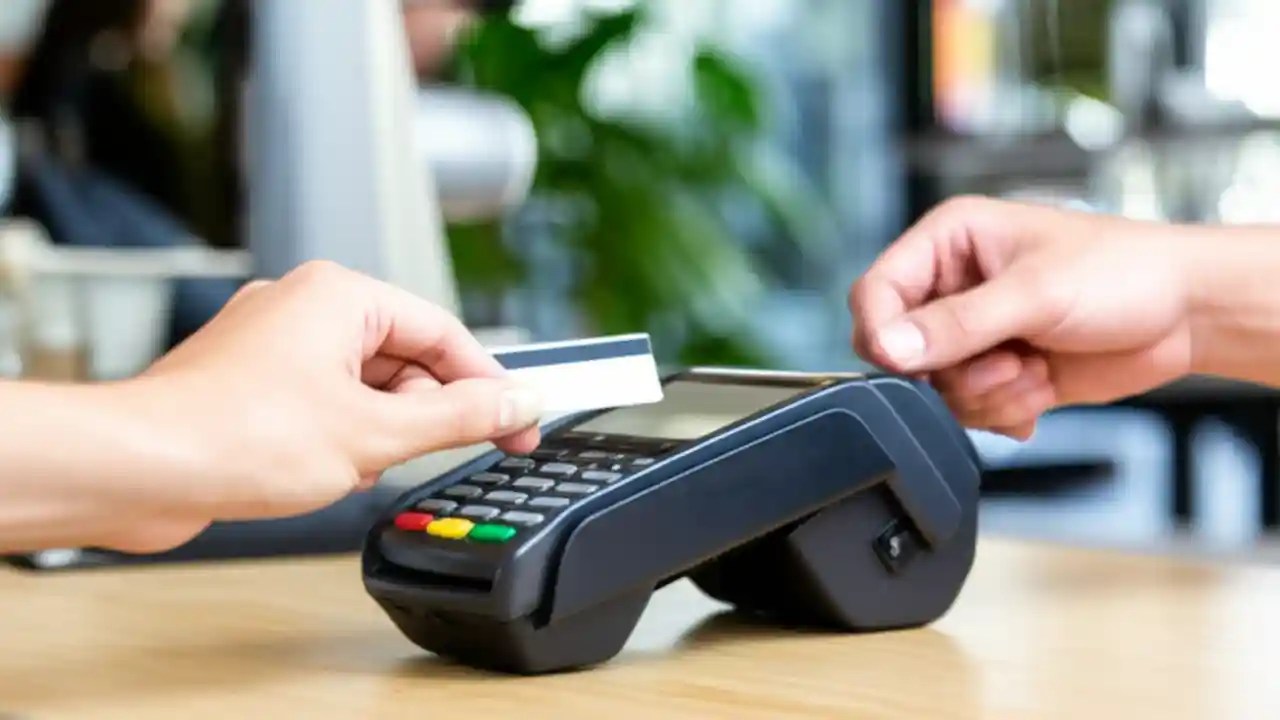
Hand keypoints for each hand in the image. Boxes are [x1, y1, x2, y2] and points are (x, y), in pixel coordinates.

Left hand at [122, 261, 542, 545]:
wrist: (137, 469)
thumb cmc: (234, 436)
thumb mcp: (375, 435)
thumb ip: (457, 417)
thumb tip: (513, 404)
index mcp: (339, 295)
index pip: (443, 333)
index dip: (488, 385)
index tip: (518, 423)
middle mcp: (304, 306)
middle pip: (404, 359)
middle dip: (421, 414)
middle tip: (439, 455)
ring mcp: (272, 343)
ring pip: (363, 386)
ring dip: (376, 433)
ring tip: (354, 466)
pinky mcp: (249, 382)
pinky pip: (323, 402)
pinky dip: (338, 438)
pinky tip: (322, 471)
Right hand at [849, 196, 1198, 438]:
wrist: (1188, 315)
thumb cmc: (1124, 273)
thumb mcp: (1034, 293)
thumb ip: (956, 323)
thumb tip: (888, 346)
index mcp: (949, 241)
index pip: (876, 291)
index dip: (883, 333)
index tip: (907, 363)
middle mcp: (954, 285)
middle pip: (901, 351)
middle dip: (953, 371)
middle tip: (1003, 360)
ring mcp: (976, 332)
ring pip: (936, 389)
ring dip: (988, 393)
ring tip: (1035, 369)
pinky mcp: (998, 370)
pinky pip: (969, 410)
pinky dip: (1004, 410)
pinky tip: (1042, 388)